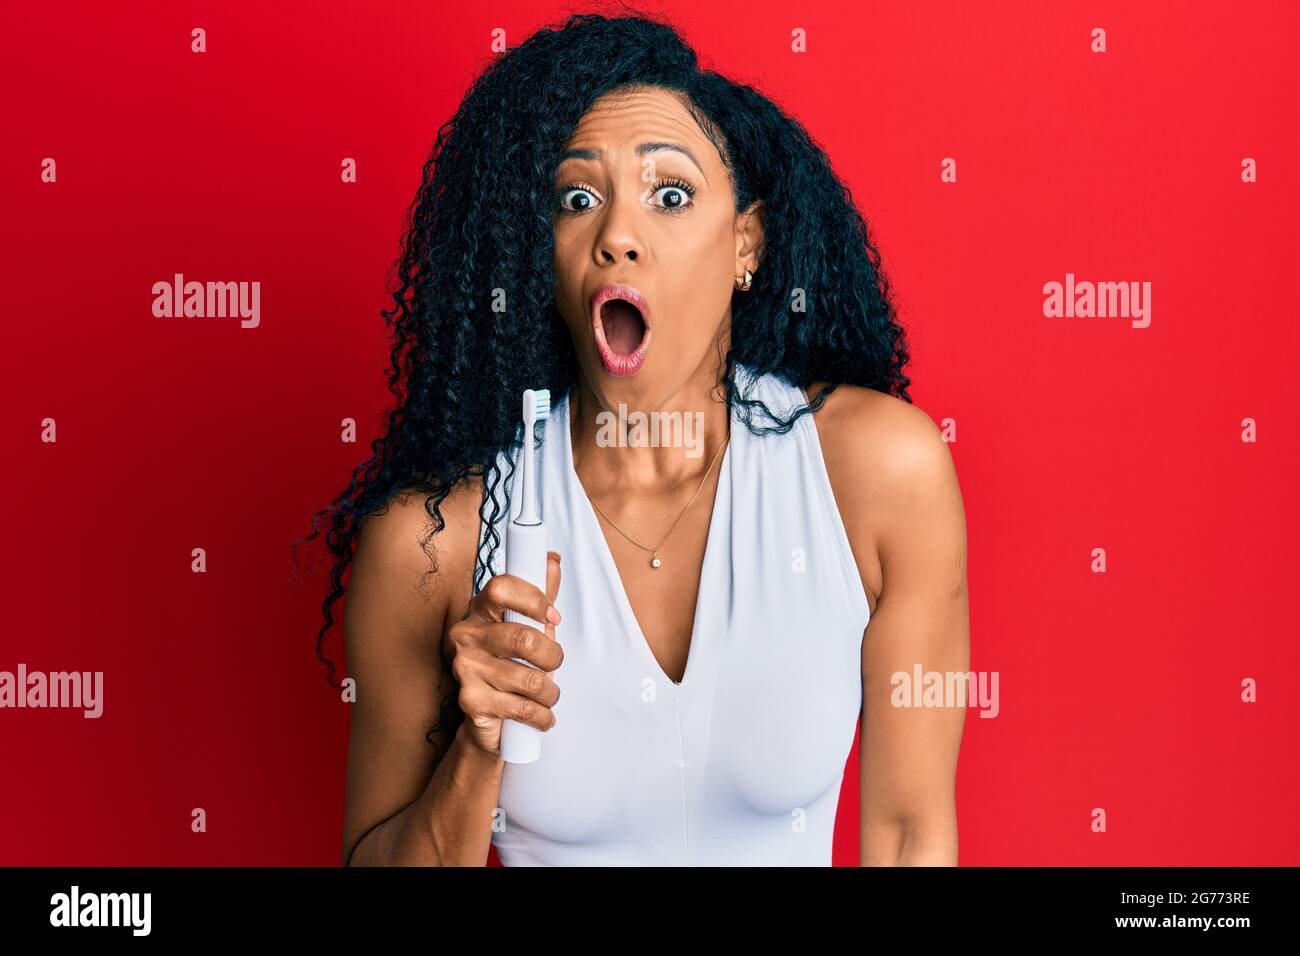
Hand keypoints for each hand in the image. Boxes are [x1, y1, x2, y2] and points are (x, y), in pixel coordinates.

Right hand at [448, 551, 562, 756]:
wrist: (489, 718)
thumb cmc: (511, 664)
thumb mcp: (528, 626)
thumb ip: (541, 594)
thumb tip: (551, 560)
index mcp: (481, 610)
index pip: (501, 588)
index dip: (534, 600)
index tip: (554, 617)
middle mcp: (467, 635)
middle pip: (523, 638)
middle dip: (553, 656)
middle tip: (555, 664)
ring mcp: (466, 668)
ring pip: (529, 678)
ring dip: (550, 692)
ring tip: (549, 696)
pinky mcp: (470, 700)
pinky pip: (522, 707)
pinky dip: (541, 715)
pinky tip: (541, 716)